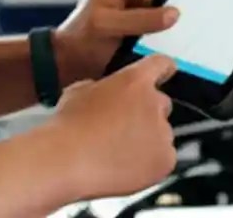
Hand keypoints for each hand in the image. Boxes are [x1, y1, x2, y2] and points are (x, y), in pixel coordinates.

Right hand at [48, 54, 178, 199]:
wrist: (67, 161)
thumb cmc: (68, 127)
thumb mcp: (80, 91)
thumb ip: (104, 87)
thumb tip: (105, 93)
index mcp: (135, 81)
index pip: (161, 65)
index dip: (162, 70)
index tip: (165, 73)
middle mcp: (155, 103)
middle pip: (161, 104)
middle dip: (146, 114)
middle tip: (123, 129)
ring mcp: (162, 132)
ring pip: (161, 134)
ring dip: (147, 140)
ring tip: (118, 153)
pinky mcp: (165, 159)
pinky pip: (163, 158)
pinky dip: (150, 163)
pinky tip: (125, 166)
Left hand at [54, 0, 187, 82]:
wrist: (66, 64)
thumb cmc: (80, 39)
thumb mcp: (108, 25)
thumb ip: (139, 19)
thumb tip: (174, 14)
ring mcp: (135, 11)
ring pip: (165, 5)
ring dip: (182, 7)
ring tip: (208, 6)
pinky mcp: (138, 28)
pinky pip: (161, 24)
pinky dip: (174, 28)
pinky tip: (191, 32)